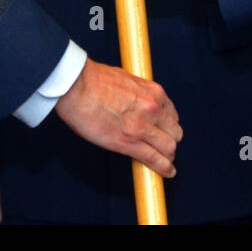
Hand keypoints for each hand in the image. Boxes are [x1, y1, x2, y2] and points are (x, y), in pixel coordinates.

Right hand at [54, 57, 181, 177]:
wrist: (76, 87)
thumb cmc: (93, 80)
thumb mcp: (126, 79)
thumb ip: (137, 92)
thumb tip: (136, 99)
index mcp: (153, 92)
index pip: (172, 114)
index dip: (168, 125)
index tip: (164, 130)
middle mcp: (153, 109)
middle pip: (174, 132)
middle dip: (170, 140)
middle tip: (163, 146)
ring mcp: (142, 127)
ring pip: (168, 148)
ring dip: (168, 156)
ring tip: (165, 161)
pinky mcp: (129, 143)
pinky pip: (154, 159)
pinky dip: (164, 168)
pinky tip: (168, 172)